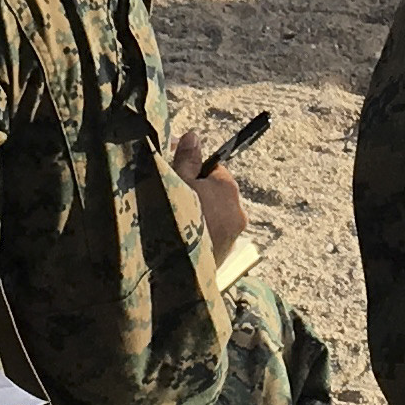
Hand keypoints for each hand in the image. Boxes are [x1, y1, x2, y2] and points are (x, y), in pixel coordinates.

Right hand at [178, 132, 259, 260]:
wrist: (173, 268)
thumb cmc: (173, 216)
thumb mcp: (175, 181)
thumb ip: (186, 159)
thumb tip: (194, 136)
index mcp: (228, 189)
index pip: (212, 169)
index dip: (190, 168)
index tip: (172, 171)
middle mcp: (237, 213)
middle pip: (213, 194)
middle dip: (192, 192)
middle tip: (167, 196)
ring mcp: (232, 238)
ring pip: (212, 216)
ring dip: (195, 214)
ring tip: (169, 220)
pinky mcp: (223, 258)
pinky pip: (209, 238)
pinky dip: (196, 235)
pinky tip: (176, 239)